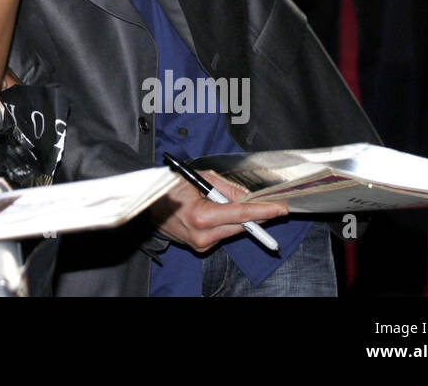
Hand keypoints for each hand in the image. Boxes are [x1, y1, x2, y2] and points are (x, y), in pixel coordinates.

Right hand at [156, 170, 287, 252]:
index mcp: (201, 217)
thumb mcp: (198, 178)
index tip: (281, 209)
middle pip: (240, 226)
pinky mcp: (199, 248)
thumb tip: (248, 197)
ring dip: (235, 218)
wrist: (146, 205)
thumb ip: (226, 188)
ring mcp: (201, 245)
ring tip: (219, 202)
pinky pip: (221, 234)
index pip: (241, 215)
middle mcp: (202, 236)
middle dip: (254, 215)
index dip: (264, 211)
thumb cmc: (169, 188)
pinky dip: (223, 223)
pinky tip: (212, 212)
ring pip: (232, 231)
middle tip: (269, 205)